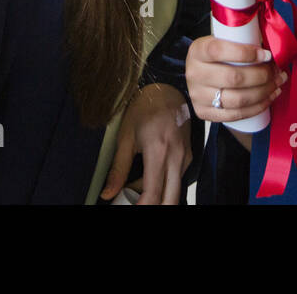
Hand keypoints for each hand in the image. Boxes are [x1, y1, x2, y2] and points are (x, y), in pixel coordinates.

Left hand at [101, 84, 191, 204]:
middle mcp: (176, 157)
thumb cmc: (145, 108)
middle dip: (154, 206)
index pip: (153, 193)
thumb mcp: (125, 136)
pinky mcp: (189, 156)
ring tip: (137, 188)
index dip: (142, 206)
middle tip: (135, 203)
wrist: (167, 90)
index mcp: (159, 151)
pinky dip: (163, 184)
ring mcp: (185, 157)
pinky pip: (177, 179)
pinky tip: (148, 177)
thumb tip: (107, 193)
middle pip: (171, 200)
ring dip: (157, 196)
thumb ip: (117, 168)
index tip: (129, 207)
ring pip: (174, 191)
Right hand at [185, 36, 282, 126]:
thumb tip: (271, 51)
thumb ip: (240, 42)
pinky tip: (269, 97)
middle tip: (278, 72)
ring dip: (264, 93)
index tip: (267, 55)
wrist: (197, 76)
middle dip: (262, 76)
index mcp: (198, 51)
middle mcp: (194, 73)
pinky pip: (235, 115)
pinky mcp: (204, 112)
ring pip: (237, 100)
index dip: (246, 53)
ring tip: (277, 84)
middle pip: (233, 78)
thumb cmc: (216, 56)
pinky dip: (257, 107)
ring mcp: (198, 96)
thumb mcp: (220, 41)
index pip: (219, 51)